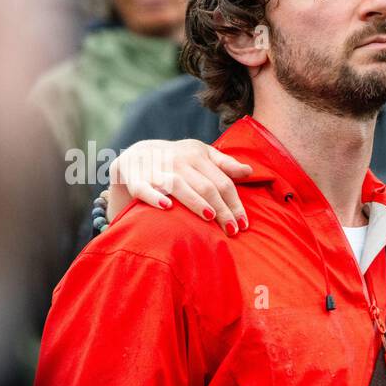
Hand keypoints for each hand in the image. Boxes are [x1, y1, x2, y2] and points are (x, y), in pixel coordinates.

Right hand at [107, 138, 251, 234]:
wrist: (137, 155)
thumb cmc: (178, 159)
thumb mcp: (201, 154)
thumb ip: (225, 164)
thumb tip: (249, 171)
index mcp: (197, 156)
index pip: (222, 182)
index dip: (235, 203)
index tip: (244, 224)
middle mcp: (178, 161)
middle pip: (206, 187)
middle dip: (221, 209)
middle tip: (233, 230)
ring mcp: (157, 170)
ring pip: (179, 186)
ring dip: (195, 202)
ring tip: (210, 217)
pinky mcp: (136, 180)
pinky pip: (144, 189)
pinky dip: (154, 197)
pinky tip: (167, 207)